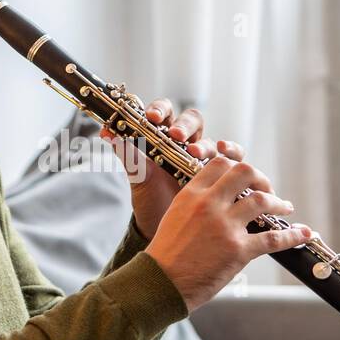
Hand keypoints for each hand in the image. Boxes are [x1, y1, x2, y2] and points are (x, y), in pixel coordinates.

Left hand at [99, 98, 243, 239]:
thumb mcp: (138, 178)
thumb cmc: (150, 200)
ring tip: (194, 153)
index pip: (165, 113)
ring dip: (204, 143)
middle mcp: (185, 144)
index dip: (160, 110)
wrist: (164, 230)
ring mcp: (204, 157)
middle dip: (184, 125)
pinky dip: (231, 152)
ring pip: (210, 138)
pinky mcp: (220, 172)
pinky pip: (232, 157)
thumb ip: (127, 156)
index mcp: (163, 138)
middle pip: (191, 121)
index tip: (152, 117)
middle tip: (176, 134)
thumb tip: (107, 134)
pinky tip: (224, 155)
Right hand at [142, 155, 313, 313]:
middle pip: (245, 172)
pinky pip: (273, 238)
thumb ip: (196, 202)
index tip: (246, 178)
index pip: (220, 164)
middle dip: (261, 178)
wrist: (160, 283)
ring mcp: (225, 226)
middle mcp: (209, 204)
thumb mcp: (175, 216)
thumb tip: (218, 197)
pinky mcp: (238, 250)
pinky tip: (303, 233)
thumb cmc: (166, 254)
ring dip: (279, 203)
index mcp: (192, 194)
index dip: (237, 166)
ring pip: (262, 201)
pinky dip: (293, 235)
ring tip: (285, 208)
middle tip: (268, 190)